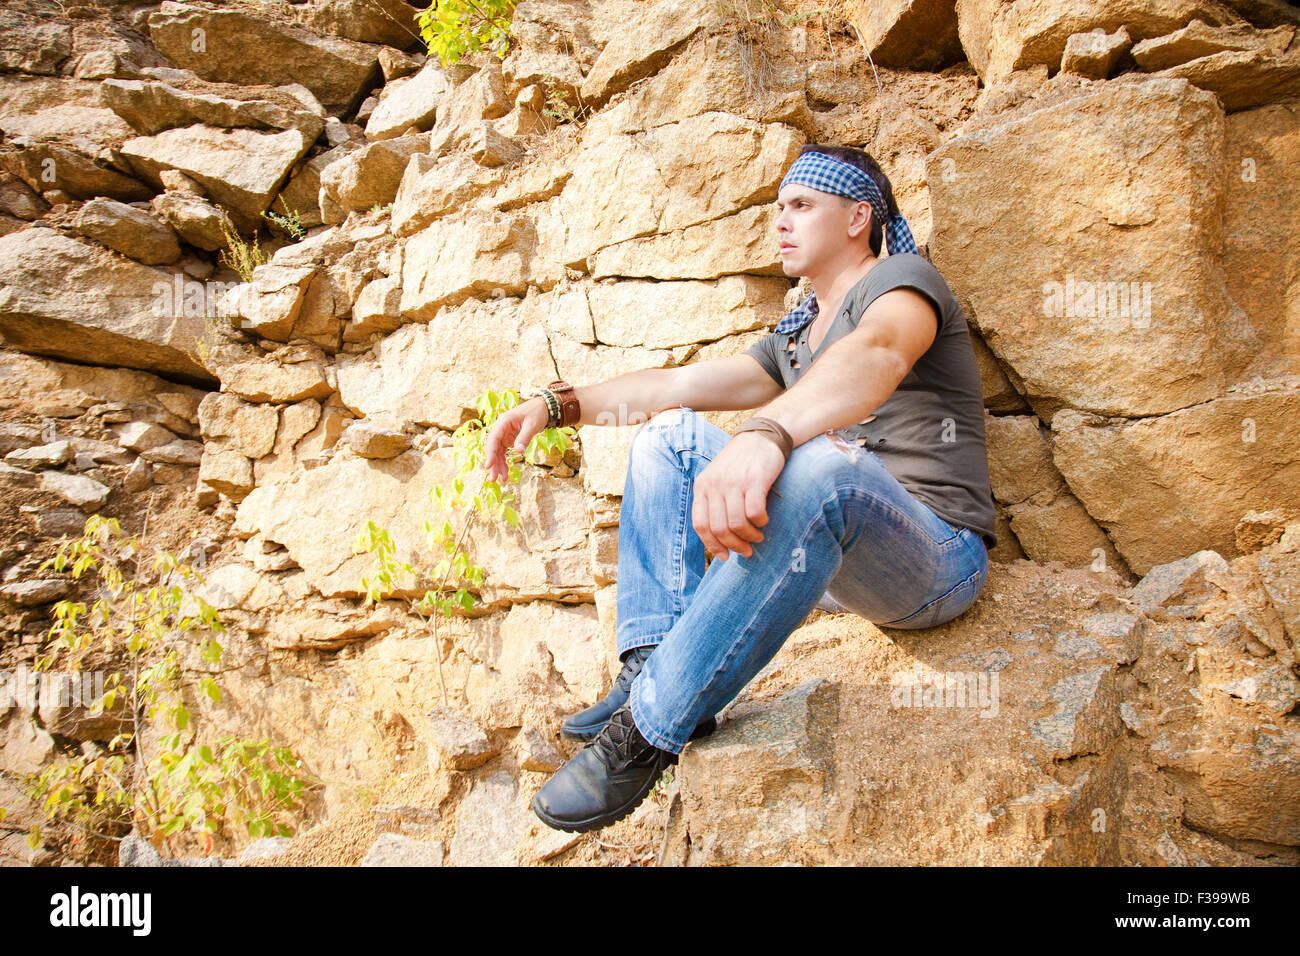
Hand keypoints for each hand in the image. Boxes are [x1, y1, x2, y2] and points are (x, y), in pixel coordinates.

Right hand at [483, 397, 549, 482]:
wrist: (543, 408)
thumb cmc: (537, 413)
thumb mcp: (532, 425)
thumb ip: (524, 438)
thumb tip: (518, 452)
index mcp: (503, 422)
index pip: (493, 439)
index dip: (490, 453)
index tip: (488, 466)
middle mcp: (500, 428)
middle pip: (493, 448)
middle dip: (493, 463)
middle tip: (493, 479)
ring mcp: (503, 434)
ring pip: (497, 452)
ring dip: (498, 465)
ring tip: (502, 479)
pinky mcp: (508, 439)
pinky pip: (503, 452)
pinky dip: (504, 462)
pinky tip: (505, 473)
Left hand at [692, 432, 786, 560]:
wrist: (761, 436)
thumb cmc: (740, 462)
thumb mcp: (717, 478)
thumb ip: (714, 502)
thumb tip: (719, 537)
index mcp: (702, 486)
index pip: (700, 525)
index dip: (712, 545)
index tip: (725, 556)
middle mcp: (715, 485)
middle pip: (719, 528)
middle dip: (733, 545)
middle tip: (746, 550)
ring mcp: (734, 483)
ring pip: (737, 524)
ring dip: (749, 537)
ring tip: (757, 537)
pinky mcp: (754, 481)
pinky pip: (754, 513)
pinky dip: (760, 523)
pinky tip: (764, 521)